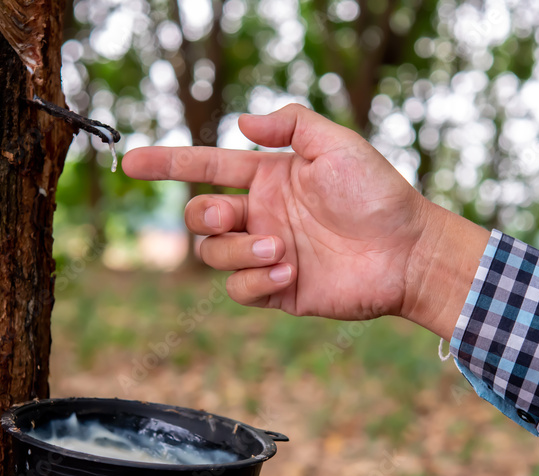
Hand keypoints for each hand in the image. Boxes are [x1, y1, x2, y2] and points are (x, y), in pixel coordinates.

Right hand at [122, 105, 488, 336]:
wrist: (408, 251)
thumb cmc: (377, 194)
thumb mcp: (336, 143)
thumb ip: (290, 124)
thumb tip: (240, 122)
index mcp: (268, 178)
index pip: (205, 168)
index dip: (167, 163)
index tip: (130, 161)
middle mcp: (260, 215)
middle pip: (198, 217)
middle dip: (202, 216)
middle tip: (233, 216)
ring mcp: (267, 255)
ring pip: (214, 256)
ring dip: (238, 251)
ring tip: (281, 249)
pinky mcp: (278, 291)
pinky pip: (239, 290)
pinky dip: (255, 280)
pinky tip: (291, 271)